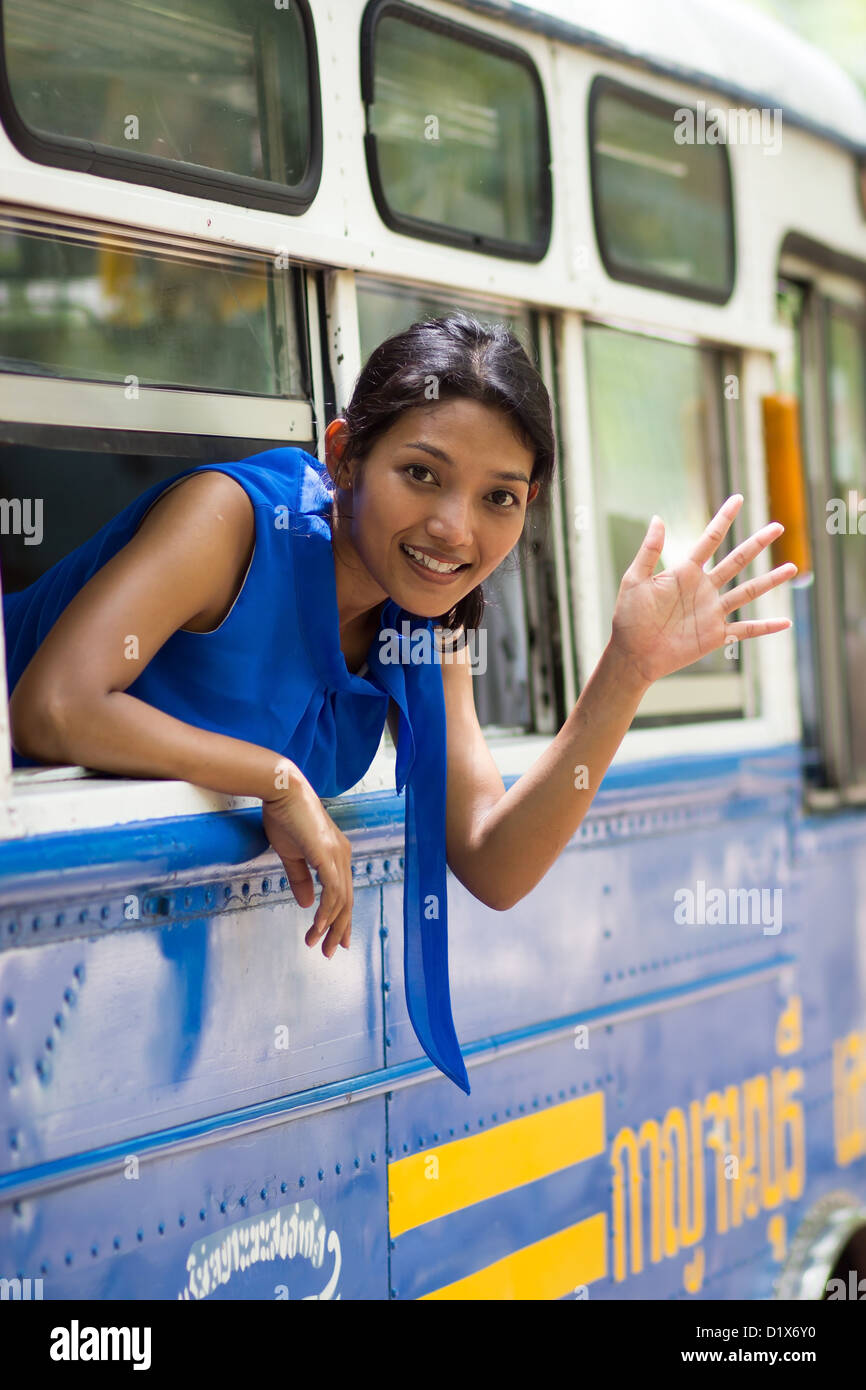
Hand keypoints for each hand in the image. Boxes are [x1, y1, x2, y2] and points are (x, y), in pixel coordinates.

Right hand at [262, 774, 352, 958]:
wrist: (281, 790)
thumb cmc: (284, 817)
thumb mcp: (291, 854)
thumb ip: (300, 879)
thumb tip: (308, 904)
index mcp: (336, 855)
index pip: (344, 894)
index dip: (341, 919)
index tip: (334, 940)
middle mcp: (343, 856)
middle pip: (347, 901)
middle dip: (339, 930)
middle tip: (329, 952)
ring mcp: (338, 855)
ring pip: (342, 900)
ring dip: (330, 925)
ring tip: (317, 944)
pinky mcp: (327, 854)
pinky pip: (332, 890)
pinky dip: (327, 911)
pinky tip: (318, 926)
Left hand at [610, 495, 795, 686]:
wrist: (632, 653)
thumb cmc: (628, 617)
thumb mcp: (634, 579)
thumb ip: (649, 551)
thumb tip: (658, 518)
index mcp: (686, 572)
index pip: (710, 539)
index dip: (724, 519)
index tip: (738, 499)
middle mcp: (704, 588)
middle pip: (737, 560)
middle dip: (757, 543)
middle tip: (778, 526)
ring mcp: (712, 611)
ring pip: (748, 591)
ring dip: (770, 580)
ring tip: (792, 567)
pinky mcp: (716, 635)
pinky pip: (746, 630)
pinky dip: (766, 627)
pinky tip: (786, 624)